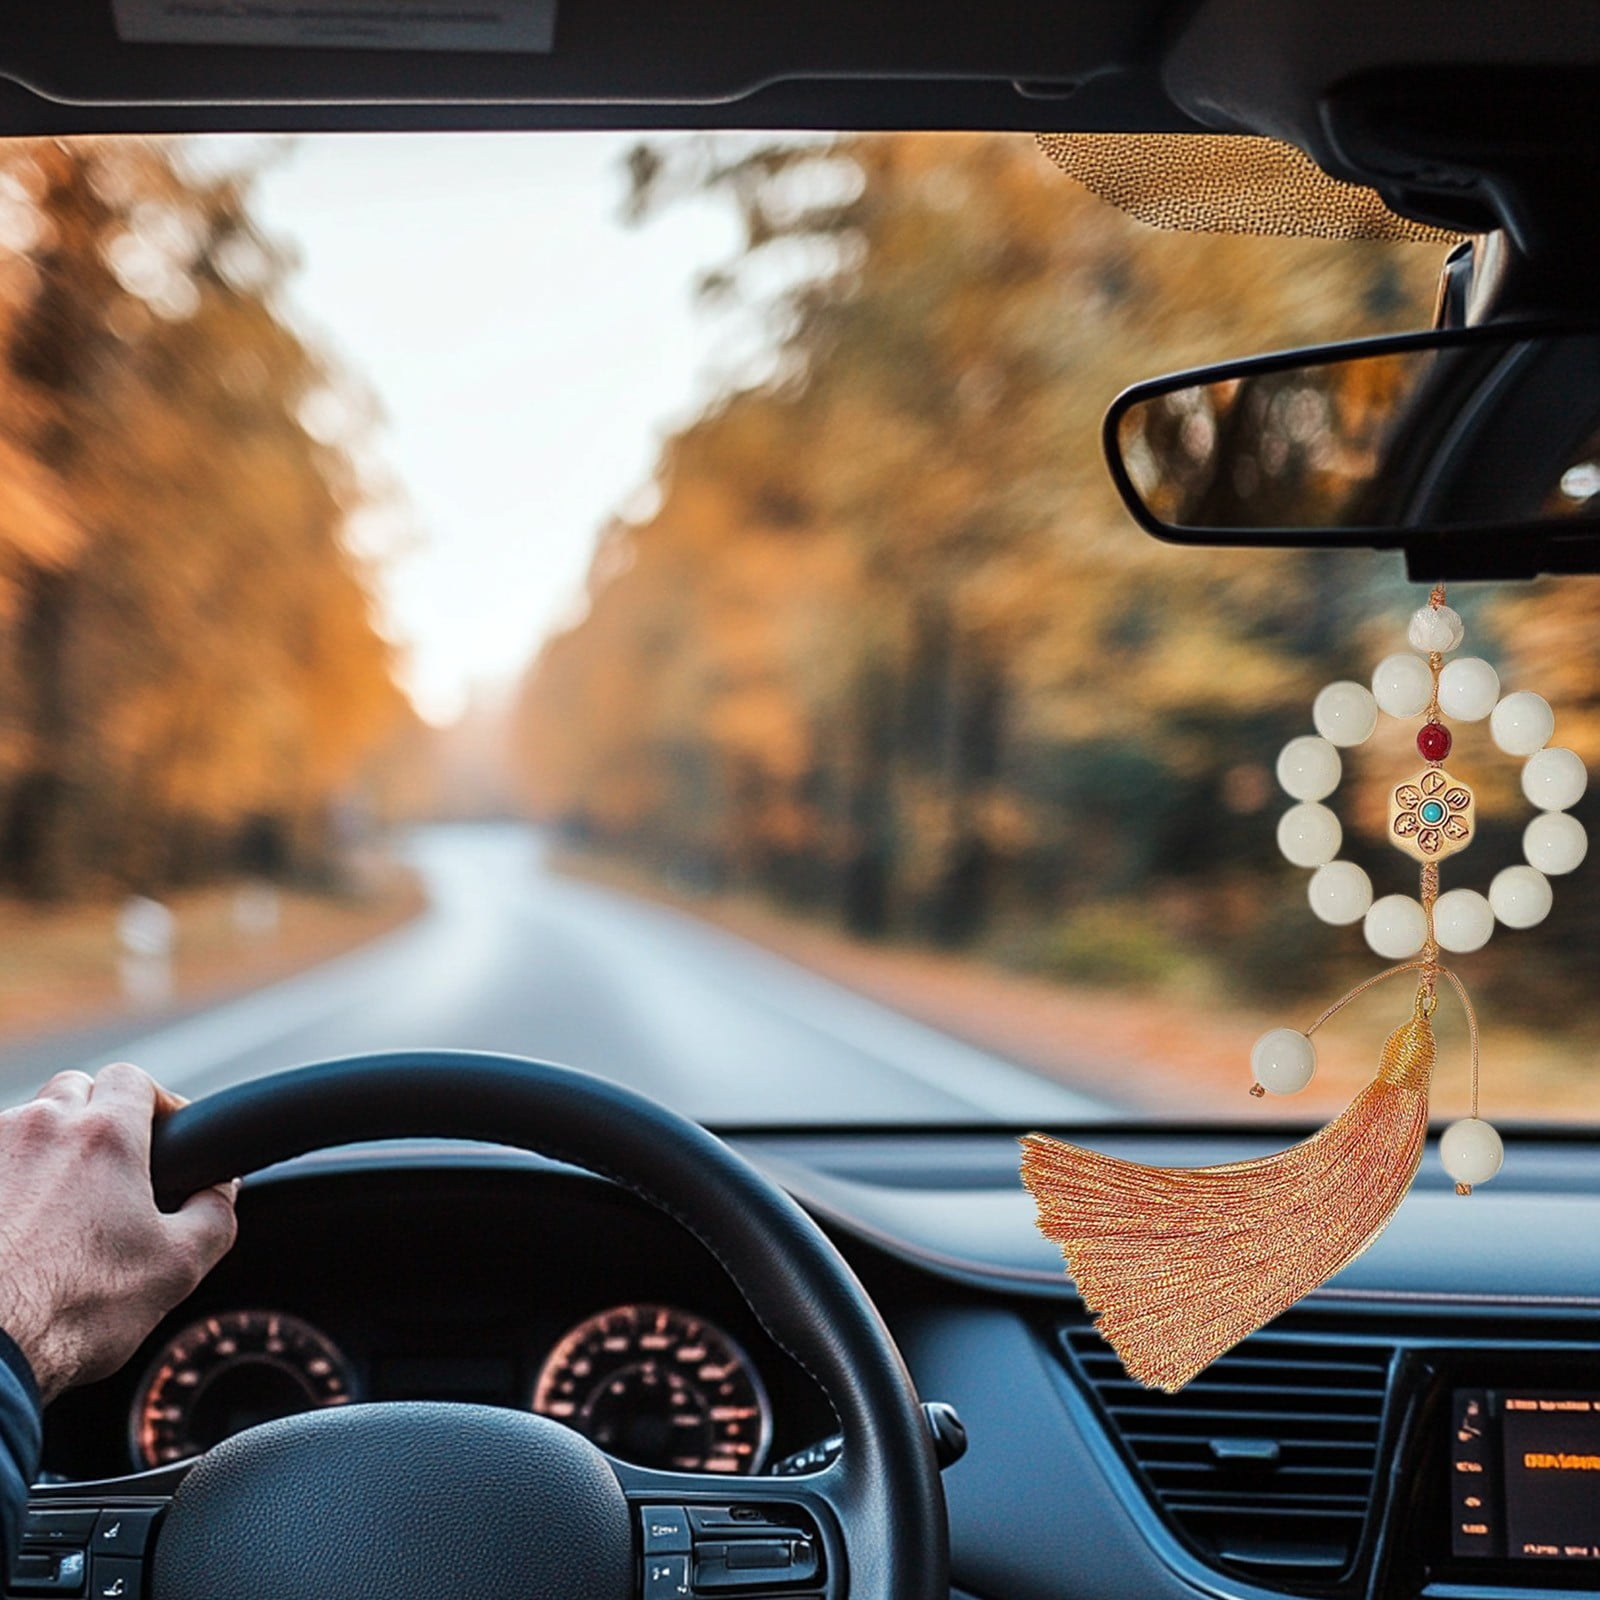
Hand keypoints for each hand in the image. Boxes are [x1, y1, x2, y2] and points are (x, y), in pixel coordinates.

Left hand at [0, 1063, 237, 1402]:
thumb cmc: (71, 1311)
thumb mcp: (177, 1268)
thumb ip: (214, 1214)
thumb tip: (219, 1192)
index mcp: (104, 1136)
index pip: (134, 1078)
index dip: (156, 1102)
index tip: (165, 1135)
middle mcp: (38, 1128)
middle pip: (75, 1090)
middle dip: (97, 1118)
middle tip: (112, 1169)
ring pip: (23, 1126)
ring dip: (45, 1150)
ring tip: (57, 1205)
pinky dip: (7, 1182)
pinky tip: (17, 1227)